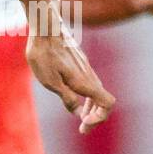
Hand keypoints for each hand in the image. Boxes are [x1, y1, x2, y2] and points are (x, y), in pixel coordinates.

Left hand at [26, 5, 115, 133]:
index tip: (83, 123)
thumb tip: (78, 112)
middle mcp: (89, 74)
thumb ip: (67, 98)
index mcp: (85, 82)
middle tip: (83, 127)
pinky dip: (85, 93)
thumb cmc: (44, 53)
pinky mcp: (78, 60)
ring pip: (95, 90)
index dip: (99, 117)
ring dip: (91, 105)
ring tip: (79, 114)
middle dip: (95, 116)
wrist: (45, 25)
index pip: (107, 103)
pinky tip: (71, 93)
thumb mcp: (51, 81)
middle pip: (103, 100)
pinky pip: (88, 81)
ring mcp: (84, 66)